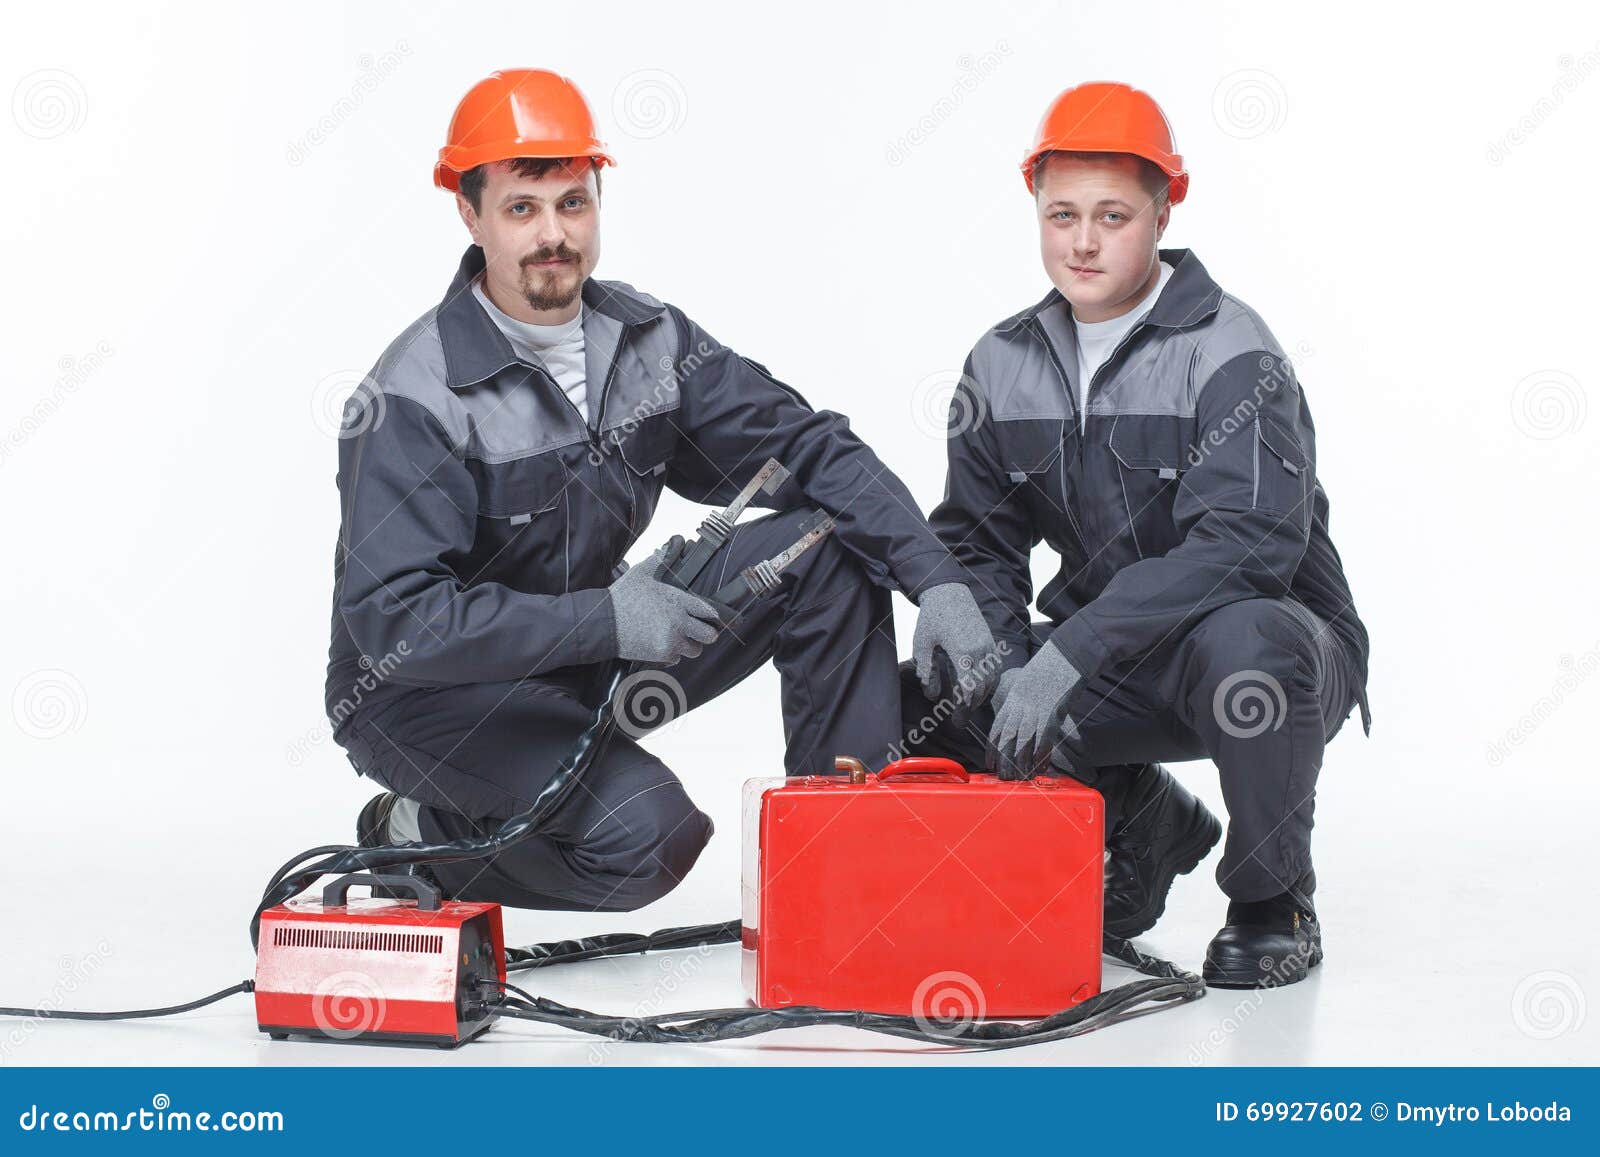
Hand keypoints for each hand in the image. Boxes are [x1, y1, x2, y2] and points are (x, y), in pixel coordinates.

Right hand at [608, 537, 731, 664]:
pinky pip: (677, 659)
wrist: (602, 623)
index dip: (712, 615)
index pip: (708, 611)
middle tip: (699, 631)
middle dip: (706, 634)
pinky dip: (671, 654)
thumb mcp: (640, 573)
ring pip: (695, 649)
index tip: (712, 618)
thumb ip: (659, 560)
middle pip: (709, 635)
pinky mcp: (662, 655)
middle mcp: (678, 622)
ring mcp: (671, 640)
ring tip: (678, 637)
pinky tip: (661, 644)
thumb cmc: (621, 598)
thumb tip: (669, 546)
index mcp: (677, 601)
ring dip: (689, 645)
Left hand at [912, 583, 1000, 708]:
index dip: (964, 706)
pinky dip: (990, 682)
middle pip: (982, 687)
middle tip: (960, 720)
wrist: (949, 592)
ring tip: (968, 706)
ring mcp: (988, 645)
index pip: (969, 688)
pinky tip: (980, 690)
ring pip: (992, 679)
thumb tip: (931, 693)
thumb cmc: (932, 617)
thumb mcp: (922, 644)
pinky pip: (996, 668)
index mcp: (962, 651)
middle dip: (971, 706)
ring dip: (982, 695)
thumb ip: (926, 669)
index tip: (957, 719)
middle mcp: (980, 650)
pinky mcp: (991, 641)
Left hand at [985, 639, 1081, 779]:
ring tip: (1020, 777)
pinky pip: (1044, 739)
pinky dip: (1042, 754)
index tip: (990, 763)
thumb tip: (1015, 719)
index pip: (997, 729)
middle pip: (1008, 739)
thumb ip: (1017, 703)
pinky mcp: (1052, 713)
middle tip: (1004, 777)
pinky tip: (1040, 767)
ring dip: (1021, 762)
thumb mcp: (1024, 686)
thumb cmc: (1045, 672)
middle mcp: (1020, 707)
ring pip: (1024, 742)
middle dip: (1004, 760)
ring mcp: (1035, 711)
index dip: (992, 749)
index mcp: (1011, 701)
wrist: (1062, 659)